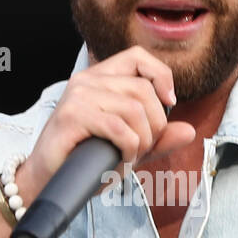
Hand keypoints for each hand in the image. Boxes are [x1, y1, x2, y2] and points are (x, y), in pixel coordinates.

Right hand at [16, 45, 196, 202]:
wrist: (47, 180)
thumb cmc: (85, 159)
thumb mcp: (129, 146)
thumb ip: (158, 139)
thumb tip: (189, 131)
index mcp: (100, 78)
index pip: (138, 57)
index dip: (161, 76)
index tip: (169, 104)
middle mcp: (87, 81)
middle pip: (143, 90)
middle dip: (155, 125)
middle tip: (144, 149)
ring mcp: (78, 96)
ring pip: (134, 110)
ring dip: (142, 141)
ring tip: (130, 158)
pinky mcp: (71, 117)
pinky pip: (118, 128)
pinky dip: (128, 149)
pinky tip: (121, 160)